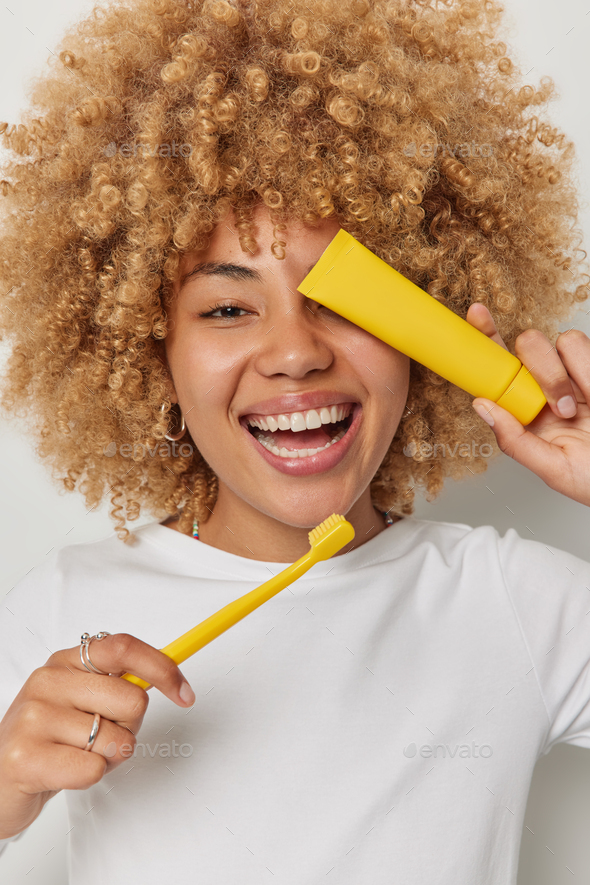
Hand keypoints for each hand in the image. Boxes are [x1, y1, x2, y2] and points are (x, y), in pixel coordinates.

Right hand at [0, 633, 194, 837]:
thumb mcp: (81, 701)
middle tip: (100, 736)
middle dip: (130, 727)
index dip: (162, 667)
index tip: (184, 692)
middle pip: (133, 699)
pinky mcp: (27, 756)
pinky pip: (94, 769)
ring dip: (108, 758)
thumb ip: (116, 685)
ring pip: (117, 739)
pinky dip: (89, 778)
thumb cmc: (49, 740)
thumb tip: (168, 677)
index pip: (124, 647)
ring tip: (77, 755)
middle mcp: (48, 681)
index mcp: (66, 661)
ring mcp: (35, 717)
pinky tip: (64, 772)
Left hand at [466, 303, 589, 506]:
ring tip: (584, 410)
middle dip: (543, 370)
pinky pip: (585, 347)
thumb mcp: (555, 470)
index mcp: (525, 410)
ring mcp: (574, 374)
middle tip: (562, 409)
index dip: (485, 337)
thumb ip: (516, 442)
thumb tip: (483, 408)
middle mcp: (545, 388)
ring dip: (570, 376)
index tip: (477, 315)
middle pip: (528, 344)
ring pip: (563, 341)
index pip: (498, 367)